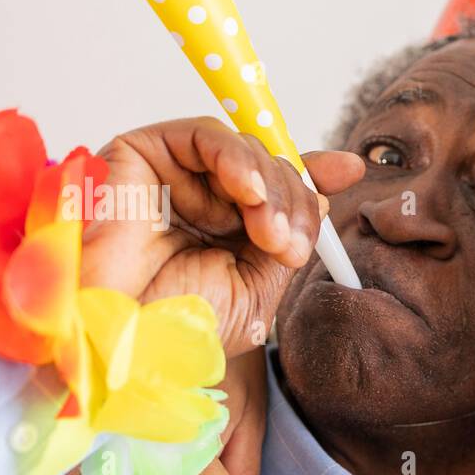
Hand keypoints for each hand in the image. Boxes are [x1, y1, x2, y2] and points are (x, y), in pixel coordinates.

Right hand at [82, 117, 363, 354]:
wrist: (122, 339)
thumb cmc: (178, 325)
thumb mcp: (258, 289)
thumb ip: (288, 237)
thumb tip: (323, 192)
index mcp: (226, 233)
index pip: (277, 190)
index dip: (313, 176)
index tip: (352, 170)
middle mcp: (200, 200)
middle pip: (271, 170)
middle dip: (295, 205)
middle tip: (290, 247)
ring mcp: (172, 176)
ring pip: (246, 151)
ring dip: (272, 189)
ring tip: (269, 236)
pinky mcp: (141, 153)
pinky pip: (205, 135)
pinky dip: (238, 158)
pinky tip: (249, 194)